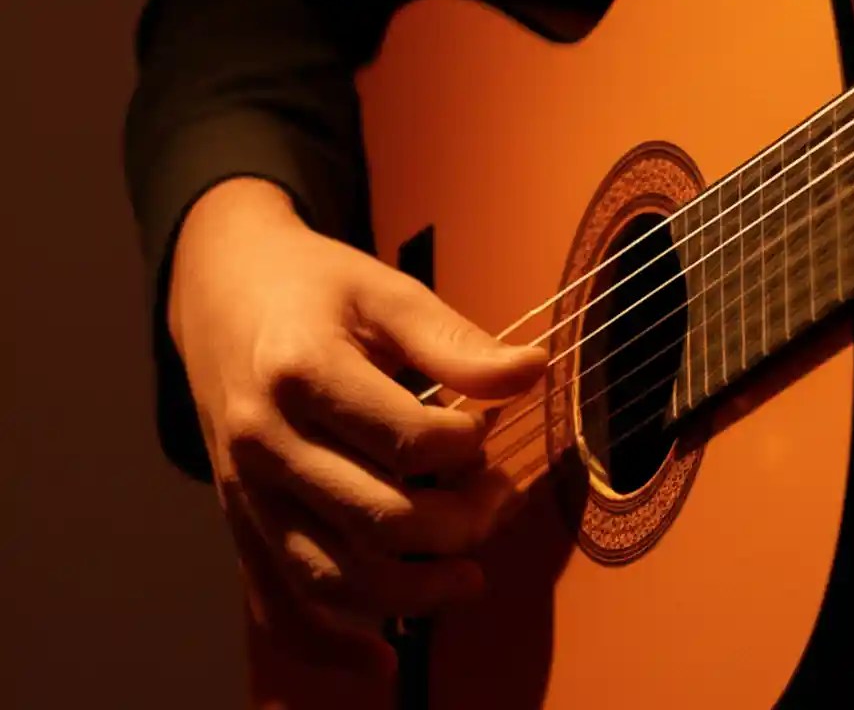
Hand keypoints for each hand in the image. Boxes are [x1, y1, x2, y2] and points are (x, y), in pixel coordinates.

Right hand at [168, 178, 546, 685]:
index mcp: (302, 373)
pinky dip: (331, 647)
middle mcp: (265, 443)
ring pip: (335, 576)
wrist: (221, 293)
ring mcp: (248, 493)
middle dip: (459, 524)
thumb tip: (533, 371)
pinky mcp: (242, 524)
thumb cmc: (313, 291)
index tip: (481, 429)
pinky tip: (383, 663)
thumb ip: (455, 342)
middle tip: (496, 498)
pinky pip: (280, 604)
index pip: (407, 440)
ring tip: (470, 578)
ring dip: (416, 594)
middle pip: (379, 519)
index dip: (467, 446)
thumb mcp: (385, 292)